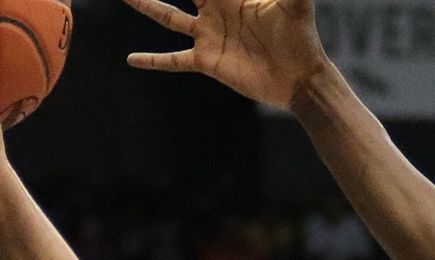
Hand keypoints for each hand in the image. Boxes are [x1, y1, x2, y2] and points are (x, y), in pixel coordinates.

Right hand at [124, 0, 335, 110]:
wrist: (300, 77)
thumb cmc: (302, 38)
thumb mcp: (295, 4)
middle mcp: (216, 12)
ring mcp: (209, 36)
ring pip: (168, 18)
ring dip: (147, 6)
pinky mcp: (207, 62)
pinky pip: (174, 61)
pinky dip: (153, 61)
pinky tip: (132, 60)